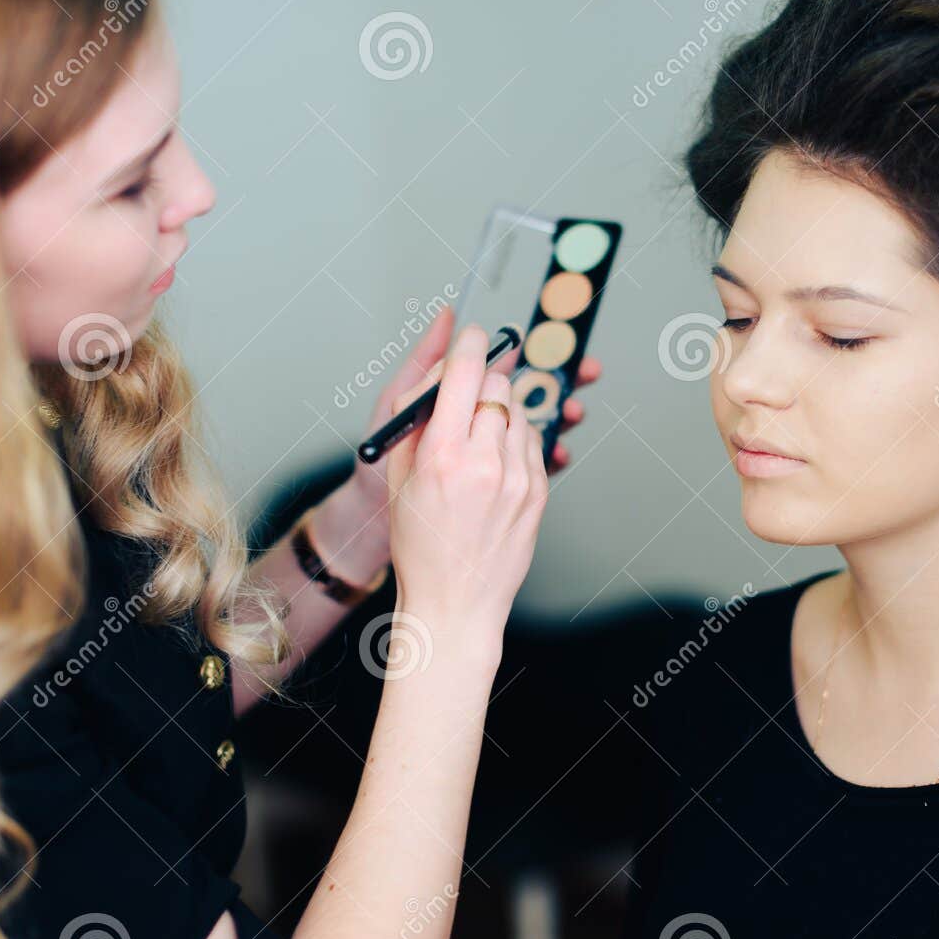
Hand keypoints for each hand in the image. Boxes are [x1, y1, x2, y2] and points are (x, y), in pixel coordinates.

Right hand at [384, 323, 547, 638]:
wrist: (456, 602)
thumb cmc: (420, 545)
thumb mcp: (398, 479)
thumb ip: (417, 421)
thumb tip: (441, 376)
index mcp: (442, 455)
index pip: (464, 372)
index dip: (469, 345)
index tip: (471, 336)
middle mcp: (485, 462)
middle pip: (497, 385)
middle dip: (482, 383)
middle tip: (467, 398)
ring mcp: (518, 478)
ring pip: (518, 411)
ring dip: (499, 413)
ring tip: (477, 444)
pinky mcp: (539, 492)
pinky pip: (532, 442)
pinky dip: (515, 442)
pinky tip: (494, 468)